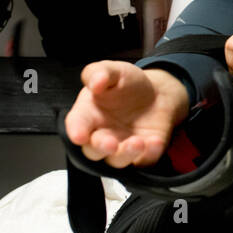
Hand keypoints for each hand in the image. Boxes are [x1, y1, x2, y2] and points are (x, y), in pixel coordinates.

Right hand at [64, 61, 190, 168]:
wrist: (157, 94)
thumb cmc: (127, 84)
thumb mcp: (114, 71)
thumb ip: (99, 73)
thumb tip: (96, 82)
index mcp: (87, 115)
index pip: (76, 126)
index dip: (76, 131)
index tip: (79, 135)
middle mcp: (101, 135)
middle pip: (93, 151)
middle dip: (101, 148)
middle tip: (110, 143)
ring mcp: (121, 147)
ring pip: (116, 161)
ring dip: (125, 154)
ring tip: (138, 142)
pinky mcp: (142, 155)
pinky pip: (143, 161)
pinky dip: (149, 154)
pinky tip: (155, 142)